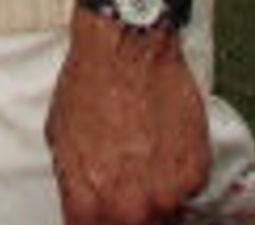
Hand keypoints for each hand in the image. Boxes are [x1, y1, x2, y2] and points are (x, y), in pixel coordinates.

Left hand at [47, 11, 208, 223]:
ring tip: (139, 154)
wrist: (126, 47)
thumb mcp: (60, 136)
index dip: (91, 222)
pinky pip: (184, 190)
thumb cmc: (87, 83)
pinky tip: (160, 141)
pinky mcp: (195, 173)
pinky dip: (174, 174)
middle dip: (123, 211)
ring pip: (161, 215)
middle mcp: (132, 205)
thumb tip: (83, 204)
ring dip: (150, 195)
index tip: (94, 210)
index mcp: (92, 200)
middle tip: (120, 179)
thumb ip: (74, 183)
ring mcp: (168, 193)